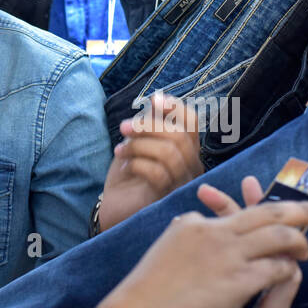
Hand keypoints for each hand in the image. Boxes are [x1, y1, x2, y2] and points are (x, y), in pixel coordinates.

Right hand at [92, 180, 307, 307]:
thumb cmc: (143, 300)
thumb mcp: (162, 258)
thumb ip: (182, 244)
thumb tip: (190, 226)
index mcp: (191, 226)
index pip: (231, 214)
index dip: (253, 210)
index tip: (267, 209)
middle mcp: (213, 232)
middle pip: (264, 213)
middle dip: (297, 208)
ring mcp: (228, 254)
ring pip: (277, 235)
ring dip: (298, 239)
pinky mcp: (239, 279)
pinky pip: (275, 267)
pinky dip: (288, 266)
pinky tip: (295, 270)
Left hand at [98, 92, 203, 230]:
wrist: (116, 209)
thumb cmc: (129, 176)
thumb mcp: (138, 143)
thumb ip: (150, 124)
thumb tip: (158, 98)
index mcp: (187, 150)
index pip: (192, 123)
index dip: (175, 107)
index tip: (154, 100)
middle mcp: (192, 168)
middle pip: (179, 136)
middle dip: (147, 126)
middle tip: (124, 128)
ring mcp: (182, 185)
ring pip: (169, 153)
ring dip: (139, 146)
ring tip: (120, 151)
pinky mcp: (167, 199)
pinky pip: (158, 174)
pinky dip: (138, 164)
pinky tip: (126, 168)